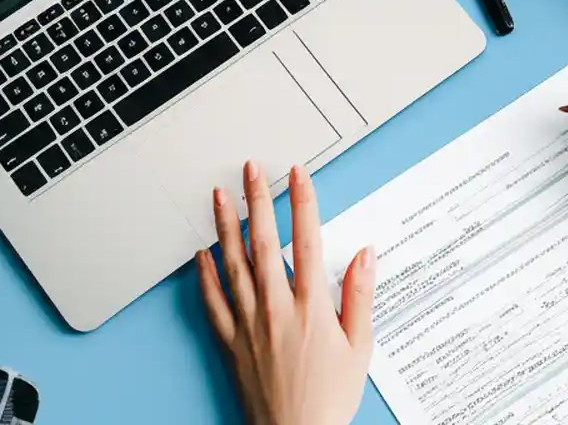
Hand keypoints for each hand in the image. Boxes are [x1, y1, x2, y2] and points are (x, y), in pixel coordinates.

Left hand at [197, 161, 375, 424]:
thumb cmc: (329, 397)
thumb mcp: (360, 346)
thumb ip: (360, 296)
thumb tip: (365, 255)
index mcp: (311, 307)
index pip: (307, 240)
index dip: (302, 202)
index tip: (298, 174)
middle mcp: (276, 308)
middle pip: (265, 242)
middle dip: (259, 201)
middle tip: (251, 170)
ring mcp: (249, 324)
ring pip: (233, 264)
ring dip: (226, 226)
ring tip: (220, 197)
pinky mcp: (231, 342)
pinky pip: (213, 302)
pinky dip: (205, 275)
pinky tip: (202, 254)